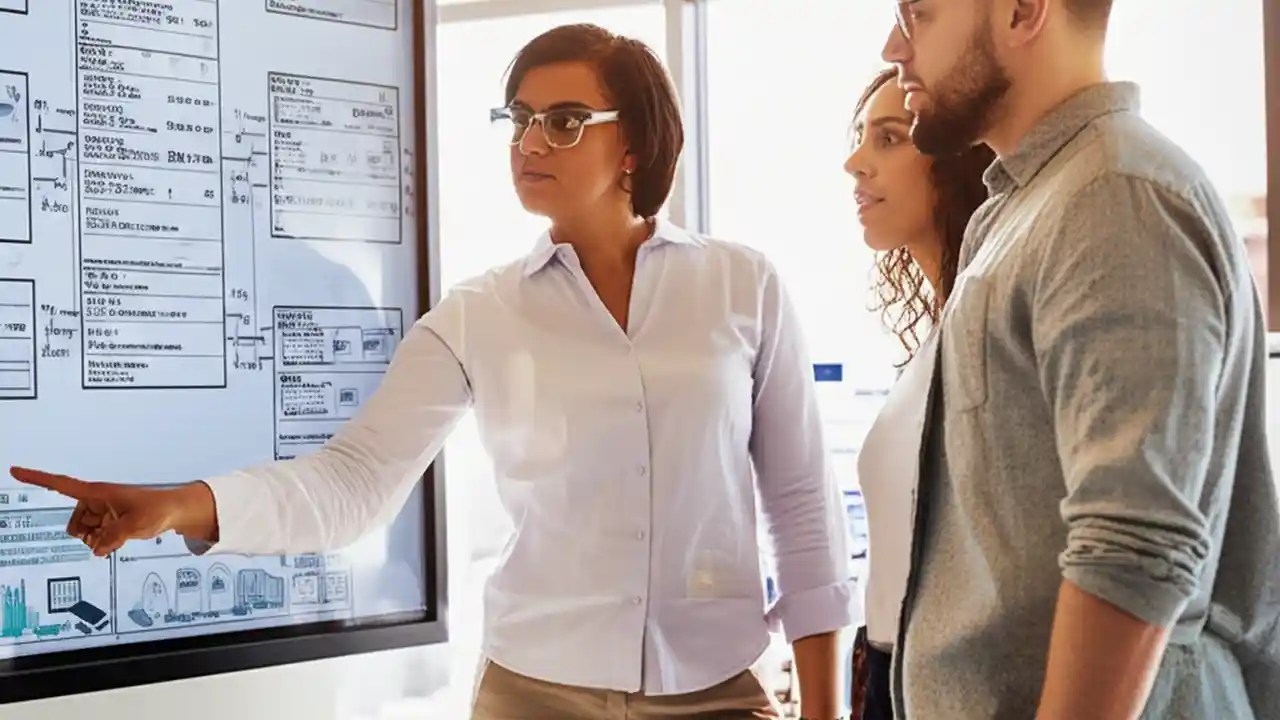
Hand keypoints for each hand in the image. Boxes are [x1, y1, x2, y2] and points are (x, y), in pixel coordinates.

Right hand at [8, 466, 216, 556]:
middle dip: (87, 534)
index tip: (15, 470)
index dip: (37, 478)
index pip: (62, 485)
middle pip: (74, 524)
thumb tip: (97, 548)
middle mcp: (95, 501)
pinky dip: (102, 543)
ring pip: (83, 534)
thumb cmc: (157, 510)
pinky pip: (93, 539)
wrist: (174, 512)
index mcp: (97, 493)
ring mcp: (101, 513)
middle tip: (113, 533)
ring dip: (96, 540)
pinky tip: (118, 541)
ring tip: (119, 535)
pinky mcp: (107, 523)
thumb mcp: (137, 524)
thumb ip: (114, 537)